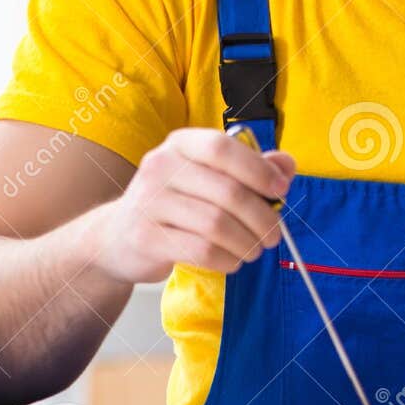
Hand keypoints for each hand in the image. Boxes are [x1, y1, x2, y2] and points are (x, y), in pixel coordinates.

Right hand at [87, 128, 295, 283]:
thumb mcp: (210, 176)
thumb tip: (286, 165)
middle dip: (262, 217)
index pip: (222, 148)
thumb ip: (251, 168)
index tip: (281, 190)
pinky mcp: (145, 237)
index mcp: (181, 143)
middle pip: (227, 192)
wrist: (118, 236)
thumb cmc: (177, 202)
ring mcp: (149, 202)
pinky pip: (200, 250)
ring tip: (255, 250)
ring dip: (247, 242)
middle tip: (275, 234)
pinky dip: (226, 259)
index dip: (258, 169)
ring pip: (216, 225)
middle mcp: (161, 166)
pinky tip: (233, 261)